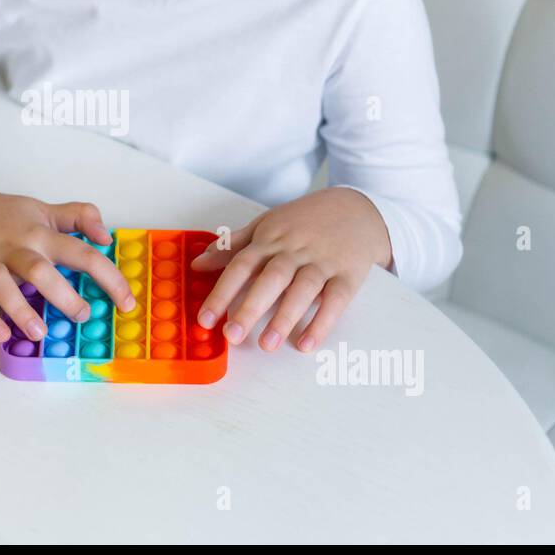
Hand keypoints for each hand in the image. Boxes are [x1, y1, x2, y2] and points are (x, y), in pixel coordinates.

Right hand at [0, 175, 135, 344]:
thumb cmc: (0, 214)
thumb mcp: (43, 209)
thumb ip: (78, 217)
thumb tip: (106, 237)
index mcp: (39, 233)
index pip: (81, 254)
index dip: (109, 278)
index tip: (127, 303)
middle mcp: (14, 247)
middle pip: (41, 270)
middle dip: (64, 296)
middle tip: (83, 316)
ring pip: (3, 286)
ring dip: (22, 310)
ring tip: (40, 332)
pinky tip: (0, 334)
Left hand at [189, 187, 391, 353]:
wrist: (357, 209)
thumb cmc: (305, 220)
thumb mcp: (267, 224)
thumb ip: (232, 246)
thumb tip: (197, 264)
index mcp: (270, 238)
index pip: (241, 265)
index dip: (222, 292)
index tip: (205, 318)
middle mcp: (295, 250)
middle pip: (270, 278)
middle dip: (250, 307)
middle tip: (231, 335)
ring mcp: (323, 261)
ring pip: (302, 289)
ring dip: (284, 318)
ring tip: (267, 345)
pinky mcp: (348, 274)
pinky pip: (335, 300)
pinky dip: (322, 322)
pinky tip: (306, 344)